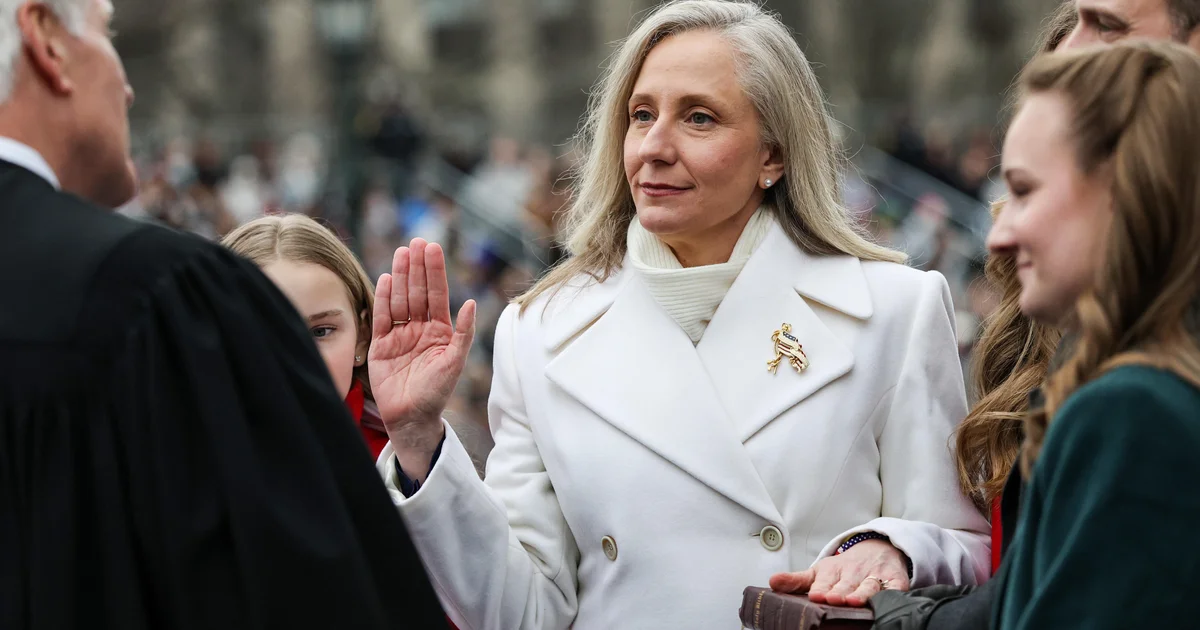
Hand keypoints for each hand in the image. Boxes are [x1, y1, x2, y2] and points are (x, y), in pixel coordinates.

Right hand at [369, 239, 475, 459]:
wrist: (412, 417)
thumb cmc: (437, 392)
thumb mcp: (455, 361)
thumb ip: (464, 333)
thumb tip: (473, 303)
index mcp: (439, 330)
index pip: (436, 294)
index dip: (434, 271)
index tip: (432, 248)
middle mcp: (419, 328)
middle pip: (417, 292)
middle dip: (417, 267)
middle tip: (417, 242)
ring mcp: (399, 335)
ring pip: (399, 299)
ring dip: (401, 276)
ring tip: (402, 253)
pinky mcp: (381, 345)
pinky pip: (382, 317)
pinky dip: (383, 298)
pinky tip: (386, 278)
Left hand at [768, 539, 910, 607]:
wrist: (879, 549)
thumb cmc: (845, 567)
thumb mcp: (820, 571)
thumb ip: (797, 580)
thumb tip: (772, 582)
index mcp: (832, 570)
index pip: (824, 580)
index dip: (820, 587)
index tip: (815, 595)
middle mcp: (853, 572)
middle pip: (846, 584)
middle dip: (839, 591)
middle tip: (831, 599)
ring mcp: (874, 575)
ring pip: (869, 585)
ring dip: (861, 592)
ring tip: (853, 600)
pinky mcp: (895, 580)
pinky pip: (895, 587)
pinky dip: (892, 592)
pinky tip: (887, 599)